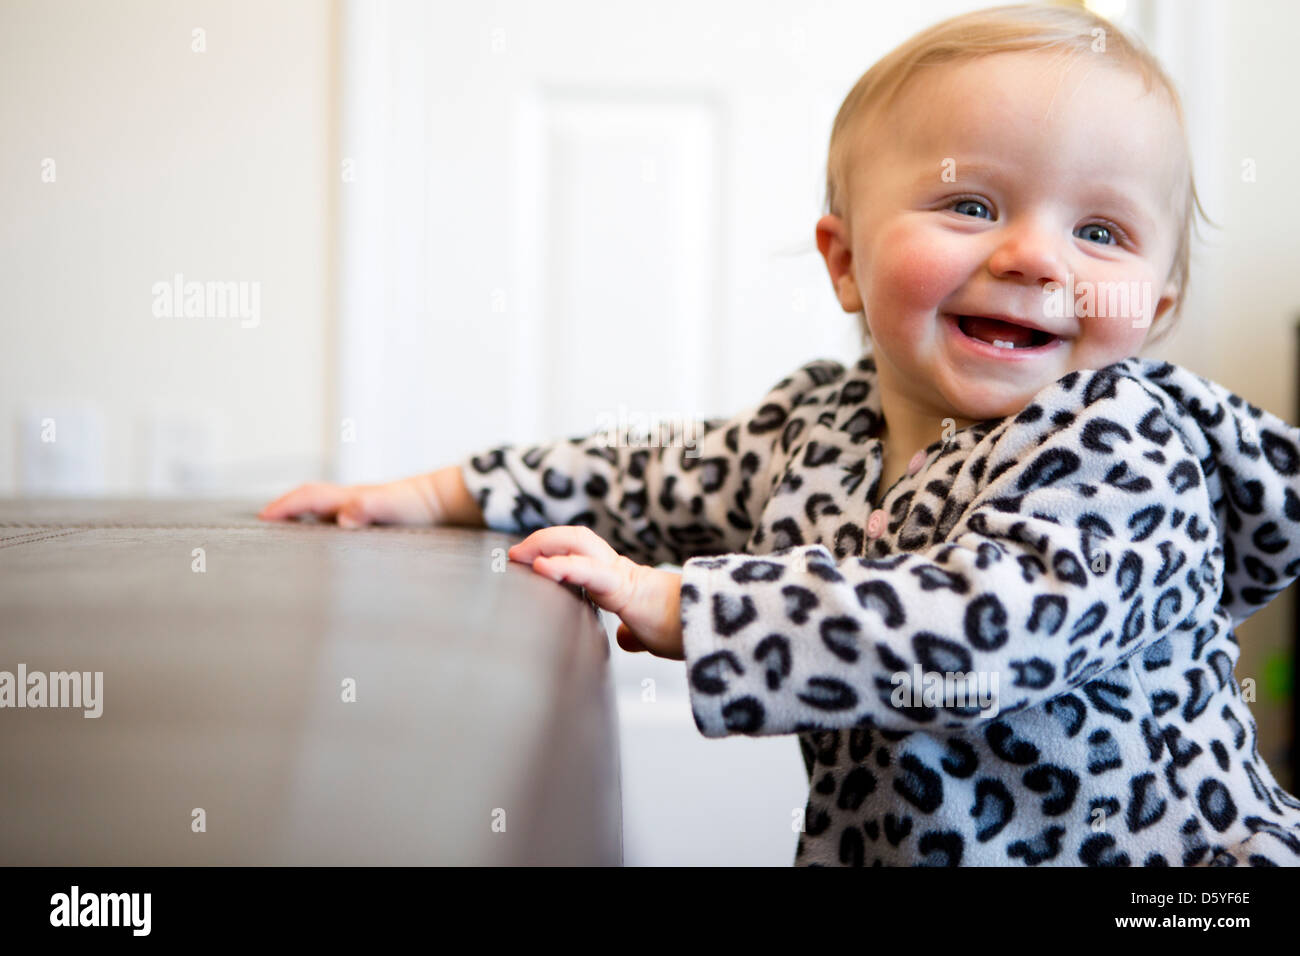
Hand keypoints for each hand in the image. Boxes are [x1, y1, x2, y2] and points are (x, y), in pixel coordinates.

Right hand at [257, 475, 444, 527]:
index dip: (284, 506)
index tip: (263, 518)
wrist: (440, 499)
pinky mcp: (366, 518)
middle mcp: (350, 500)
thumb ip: (370, 507)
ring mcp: (357, 507)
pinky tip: (318, 539)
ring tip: (279, 533)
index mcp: (350, 497)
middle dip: (284, 509)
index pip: (309, 496)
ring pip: (319, 508)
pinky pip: (333, 518)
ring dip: (298, 516)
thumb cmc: (418, 504)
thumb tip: (344, 516)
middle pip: (308, 500)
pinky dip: (317, 524)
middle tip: (261, 525)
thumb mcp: (396, 506)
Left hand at [508, 526, 683, 659]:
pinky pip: (590, 571)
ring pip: (579, 542)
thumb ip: (634, 632)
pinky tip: (543, 568)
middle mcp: (619, 569)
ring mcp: (622, 575)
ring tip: (520, 554)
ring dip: (546, 544)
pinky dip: (564, 566)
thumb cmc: (685, 630)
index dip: (553, 549)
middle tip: (514, 554)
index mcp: (620, 579)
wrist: (710, 630)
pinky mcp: (626, 588)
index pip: (581, 551)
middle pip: (576, 537)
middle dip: (542, 541)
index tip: (526, 560)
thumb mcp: (649, 633)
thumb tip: (625, 639)